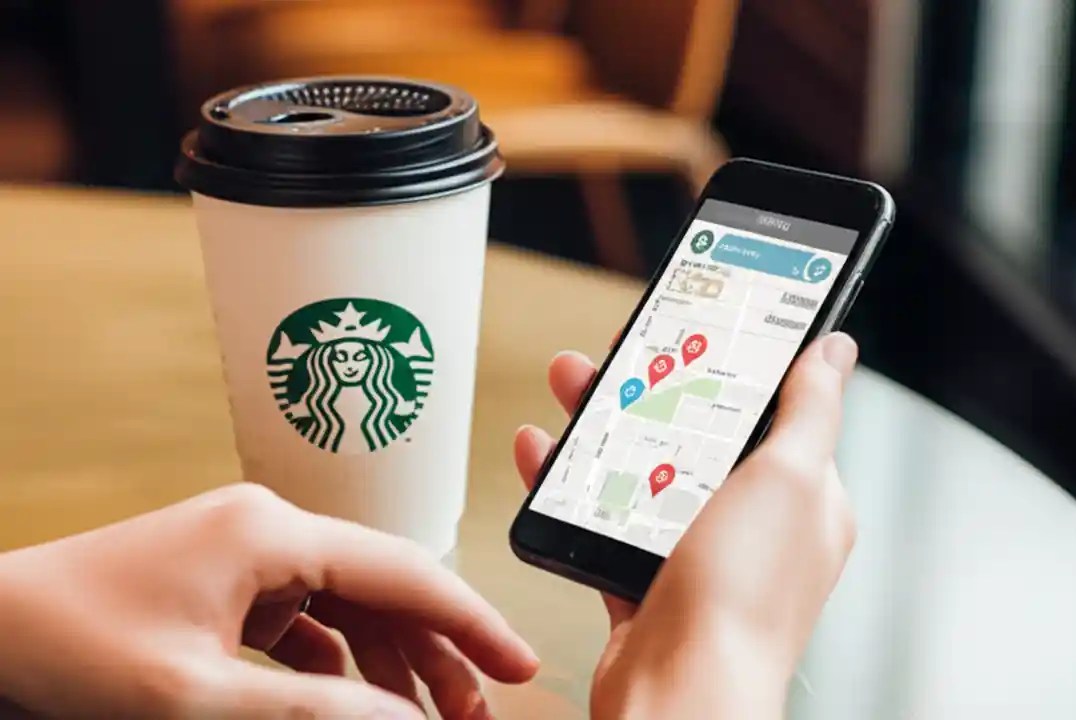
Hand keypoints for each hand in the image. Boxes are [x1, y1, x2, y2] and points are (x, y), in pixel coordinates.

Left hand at [0, 485, 537, 718]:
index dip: (470, 621)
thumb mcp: (199, 697)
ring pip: (352, 609)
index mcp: (270, 533)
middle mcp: (268, 531)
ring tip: (432, 718)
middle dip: (437, 654)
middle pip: (385, 590)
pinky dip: (341, 665)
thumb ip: (316, 707)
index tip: (519, 666)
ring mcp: (247, 558)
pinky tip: (361, 703)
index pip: (402, 571)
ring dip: (392, 663)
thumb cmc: (69, 648)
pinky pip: (308, 624)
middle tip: (478, 714)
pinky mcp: (227, 588)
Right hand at [513, 332, 858, 717]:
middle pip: (701, 433)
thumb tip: (836, 352)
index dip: (737, 365)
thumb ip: (812, 408)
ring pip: (648, 469)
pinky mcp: (647, 582)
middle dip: (655, 387)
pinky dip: (574, 484)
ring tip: (570, 384)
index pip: (776, 410)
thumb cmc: (744, 600)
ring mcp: (699, 555)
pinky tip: (546, 454)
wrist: (681, 697)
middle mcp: (754, 526)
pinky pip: (606, 517)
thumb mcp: (789, 477)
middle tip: (617, 351)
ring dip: (606, 424)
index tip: (702, 327)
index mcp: (803, 498)